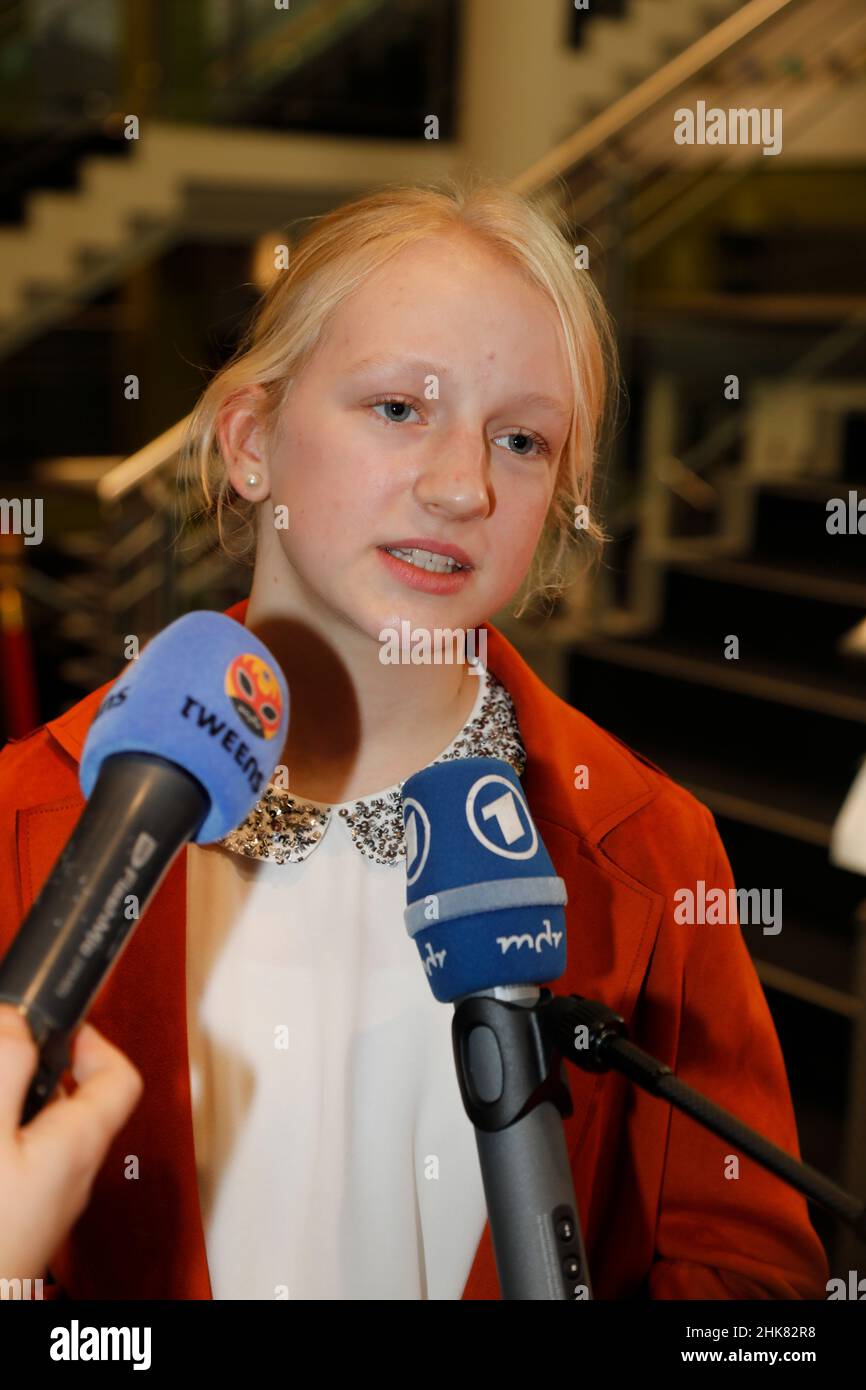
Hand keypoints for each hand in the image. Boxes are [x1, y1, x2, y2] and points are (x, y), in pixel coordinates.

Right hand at [0, 1003, 142, 1284]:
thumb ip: (8, 1070)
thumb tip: (18, 1018)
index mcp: (80, 1144)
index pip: (120, 1076)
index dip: (92, 1039)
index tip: (57, 1022)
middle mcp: (74, 1175)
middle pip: (77, 1101)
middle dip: (39, 1068)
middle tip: (9, 1050)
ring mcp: (47, 1203)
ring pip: (44, 1134)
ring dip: (17, 1104)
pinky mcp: (21, 1221)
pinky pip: (22, 1163)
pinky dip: (6, 1138)